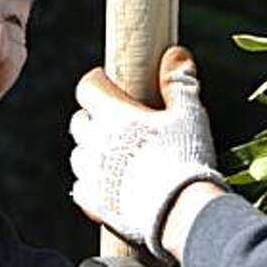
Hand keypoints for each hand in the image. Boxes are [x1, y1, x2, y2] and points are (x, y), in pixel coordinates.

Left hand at [70, 46, 225, 259]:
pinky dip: (91, 183)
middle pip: (79, 120)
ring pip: (77, 154)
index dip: (98, 82)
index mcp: (113, 114)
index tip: (110, 83)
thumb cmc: (186, 158)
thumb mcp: (189, 114)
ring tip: (114, 154)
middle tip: (117, 121)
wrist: (180, 212)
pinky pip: (80, 188)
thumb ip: (179, 82)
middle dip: (94, 117)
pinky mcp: (92, 203)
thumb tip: (175, 54)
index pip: (88, 86)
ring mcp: (90, 174)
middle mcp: (93, 142)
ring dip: (91, 150)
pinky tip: (109, 185)